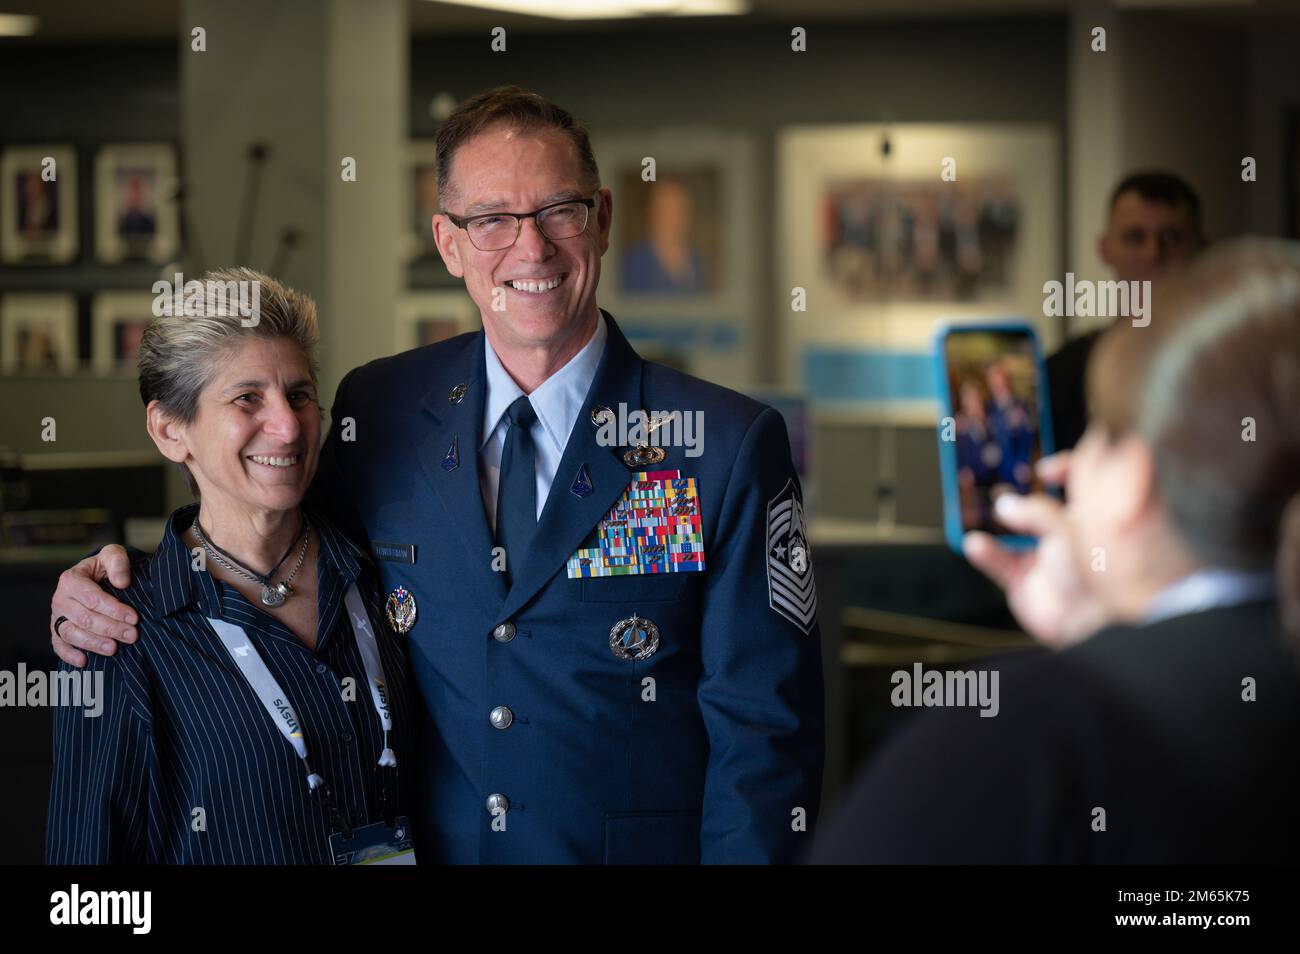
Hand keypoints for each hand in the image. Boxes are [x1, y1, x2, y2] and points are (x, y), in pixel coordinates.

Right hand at [50, 545, 137, 666]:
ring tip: (114, 649)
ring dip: (93, 643)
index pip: (92, 598)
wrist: (93, 577)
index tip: (134, 618)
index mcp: (71, 580)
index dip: (114, 610)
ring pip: (71, 633)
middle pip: (84, 618)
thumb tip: (122, 582)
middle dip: (110, 628)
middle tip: (132, 636)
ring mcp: (57, 616)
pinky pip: (58, 645)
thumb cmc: (104, 567)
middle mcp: (60, 599)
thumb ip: (118, 562)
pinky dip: (69, 655)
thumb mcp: (113, 555)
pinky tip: (84, 661)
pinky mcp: (57, 630)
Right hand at [962, 453, 1110, 648]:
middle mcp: (1073, 538)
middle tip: (1004, 484)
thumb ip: (1036, 513)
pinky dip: (987, 554)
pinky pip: (1002, 564)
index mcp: (1097, 518)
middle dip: (1022, 493)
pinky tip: (976, 545)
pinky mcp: (1027, 584)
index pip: (1083, 483)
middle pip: (1044, 504)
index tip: (1045, 470)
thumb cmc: (1102, 580)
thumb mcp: (1070, 532)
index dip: (1065, 469)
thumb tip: (1006, 507)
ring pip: (1018, 533)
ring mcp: (1049, 561)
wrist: (1096, 632)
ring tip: (990, 511)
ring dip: (1001, 521)